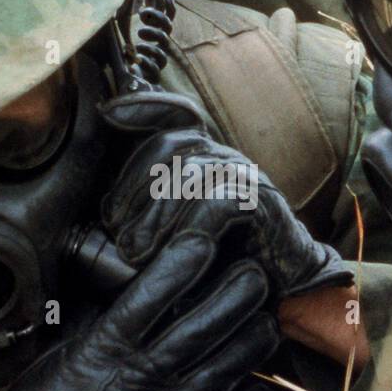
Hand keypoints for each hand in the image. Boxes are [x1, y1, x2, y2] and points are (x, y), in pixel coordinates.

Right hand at [0, 232, 279, 390]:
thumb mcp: (64, 350)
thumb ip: (100, 315)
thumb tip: (131, 275)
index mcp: (104, 350)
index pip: (150, 296)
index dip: (182, 264)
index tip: (206, 241)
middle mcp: (138, 380)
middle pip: (201, 328)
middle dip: (237, 294)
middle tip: (257, 274)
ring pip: (225, 369)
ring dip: (253, 339)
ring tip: (268, 321)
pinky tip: (261, 379)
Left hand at [99, 91, 353, 299]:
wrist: (286, 284)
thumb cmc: (224, 259)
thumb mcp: (177, 232)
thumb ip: (149, 214)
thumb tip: (105, 216)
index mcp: (203, 156)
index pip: (172, 113)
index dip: (141, 106)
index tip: (107, 112)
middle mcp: (224, 157)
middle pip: (170, 145)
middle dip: (133, 184)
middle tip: (113, 226)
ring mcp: (245, 176)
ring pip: (190, 173)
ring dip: (154, 215)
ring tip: (133, 253)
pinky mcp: (264, 204)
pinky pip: (218, 202)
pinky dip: (188, 228)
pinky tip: (169, 253)